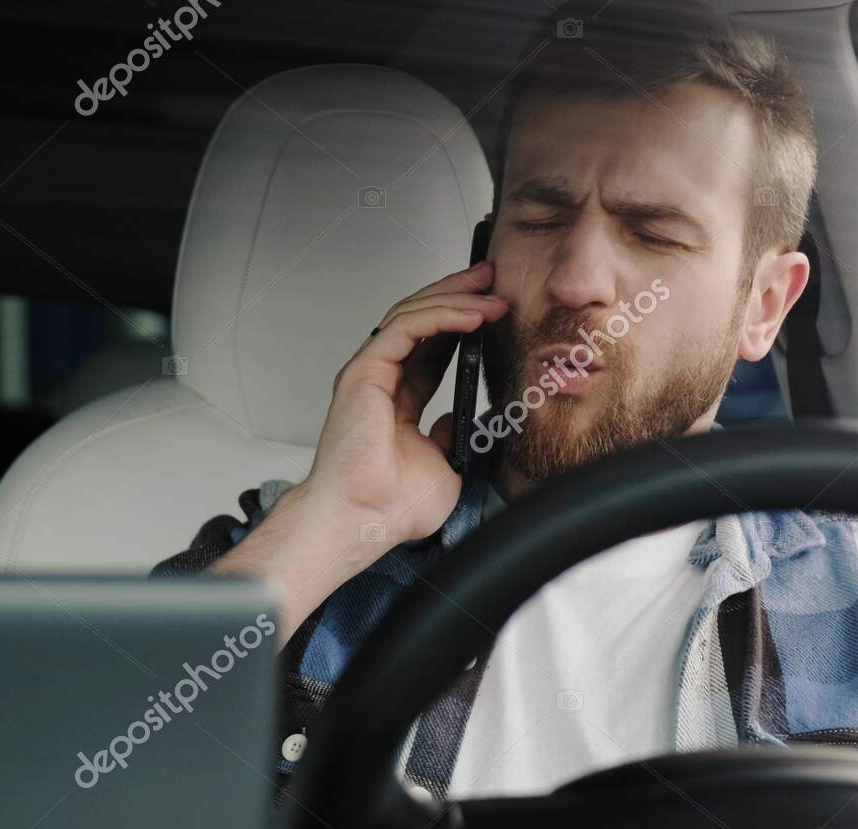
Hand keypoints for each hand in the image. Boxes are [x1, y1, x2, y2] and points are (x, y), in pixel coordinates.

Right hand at [208, 261, 507, 643]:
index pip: (431, 348)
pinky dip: (441, 315)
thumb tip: (458, 422)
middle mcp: (380, 381)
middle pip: (421, 321)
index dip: (460, 323)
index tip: (492, 309)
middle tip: (491, 279)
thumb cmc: (389, 506)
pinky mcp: (366, 372)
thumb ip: (449, 437)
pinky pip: (406, 328)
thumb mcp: (443, 466)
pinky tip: (472, 315)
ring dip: (454, 298)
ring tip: (490, 291)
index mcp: (396, 401)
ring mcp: (370, 374)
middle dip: (458, 294)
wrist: (365, 519)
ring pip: (413, 315)